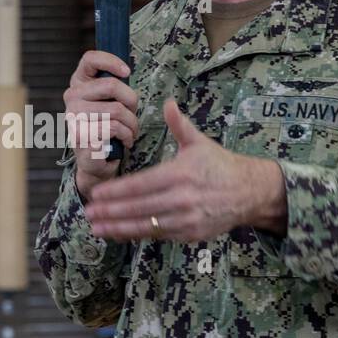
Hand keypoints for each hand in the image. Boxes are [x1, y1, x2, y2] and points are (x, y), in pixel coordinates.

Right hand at [62, 50, 138, 198]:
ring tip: (131, 131)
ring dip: (132, 124)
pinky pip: (115, 128)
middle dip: (131, 101)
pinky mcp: (81, 137)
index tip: (127, 72)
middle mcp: (71, 98)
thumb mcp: (107, 103)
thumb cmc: (105, 129)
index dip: (112, 61)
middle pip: (112, 85)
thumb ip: (112, 86)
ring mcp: (74, 118)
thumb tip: (126, 71)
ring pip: (117, 110)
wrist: (95, 163)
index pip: (90, 59)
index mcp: (77, 84)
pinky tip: (125, 142)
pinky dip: (127, 136)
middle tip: (133, 114)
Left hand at [84, 100, 286, 240]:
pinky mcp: (190, 234)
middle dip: (111, 211)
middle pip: (140, 208)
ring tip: (96, 228)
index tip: (96, 193)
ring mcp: (186, 220)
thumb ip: (179, 125)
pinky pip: (159, 235)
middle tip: (88, 211)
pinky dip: (137, 234)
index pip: (142, 184)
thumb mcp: (199, 142)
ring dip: (119, 228)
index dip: (117, 191)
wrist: (249, 193)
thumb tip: (168, 102)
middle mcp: (182, 199)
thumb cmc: (220, 165)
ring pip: (147, 226)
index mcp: (181, 174)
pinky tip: (119, 233)